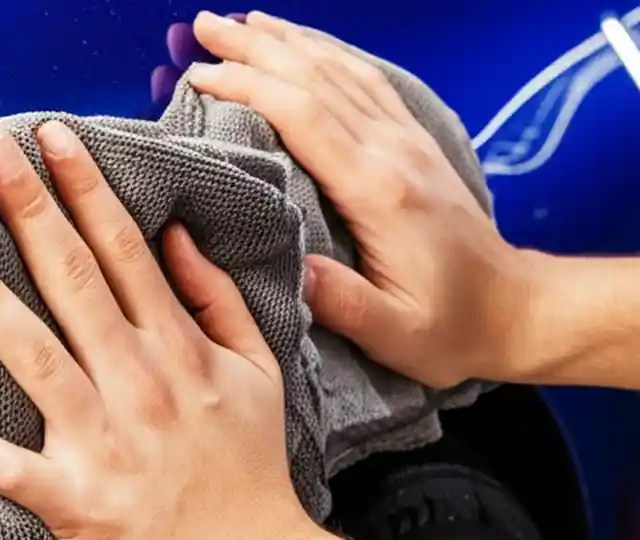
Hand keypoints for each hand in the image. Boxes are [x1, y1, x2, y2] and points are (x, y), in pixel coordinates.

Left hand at [0, 122, 316, 539]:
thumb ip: (216, 301)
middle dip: (30, 208)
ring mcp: (105, 441)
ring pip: (36, 354)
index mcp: (180, 350)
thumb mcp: (258, 375)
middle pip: (74, 281)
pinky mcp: (75, 501)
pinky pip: (6, 466)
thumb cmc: (250, 477)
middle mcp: (140, 383)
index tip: (51, 139)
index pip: (124, 251)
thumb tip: (175, 238)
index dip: (85, 190)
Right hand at [188, 11, 535, 387]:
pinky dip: (326, 53)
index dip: (250, 89)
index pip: (305, 117)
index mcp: (379, 191)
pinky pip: (365, 81)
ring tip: (238, 24)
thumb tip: (289, 268)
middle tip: (203, 28)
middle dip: (255, 49)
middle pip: (316, 78)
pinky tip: (300, 43)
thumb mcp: (394, 332)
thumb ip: (342, 302)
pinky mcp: (412, 143)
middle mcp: (393, 152)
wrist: (515, 309)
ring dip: (286, 41)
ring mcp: (406, 141)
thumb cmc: (450, 326)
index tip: (201, 77)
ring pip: (340, 70)